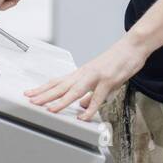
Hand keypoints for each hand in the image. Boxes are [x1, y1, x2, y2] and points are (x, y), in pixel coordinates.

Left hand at [25, 36, 147, 120]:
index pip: (58, 81)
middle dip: (44, 94)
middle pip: (61, 86)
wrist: (133, 46)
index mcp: (81, 73)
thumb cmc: (118, 60)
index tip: (30, 94)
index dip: (43, 88)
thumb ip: (91, 93)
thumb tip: (83, 106)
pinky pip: (97, 97)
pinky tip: (82, 116)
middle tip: (30, 101)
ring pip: (74, 90)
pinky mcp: (108, 80)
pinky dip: (90, 108)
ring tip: (49, 109)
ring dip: (61, 101)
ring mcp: (96, 76)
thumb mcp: (101, 79)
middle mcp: (85, 73)